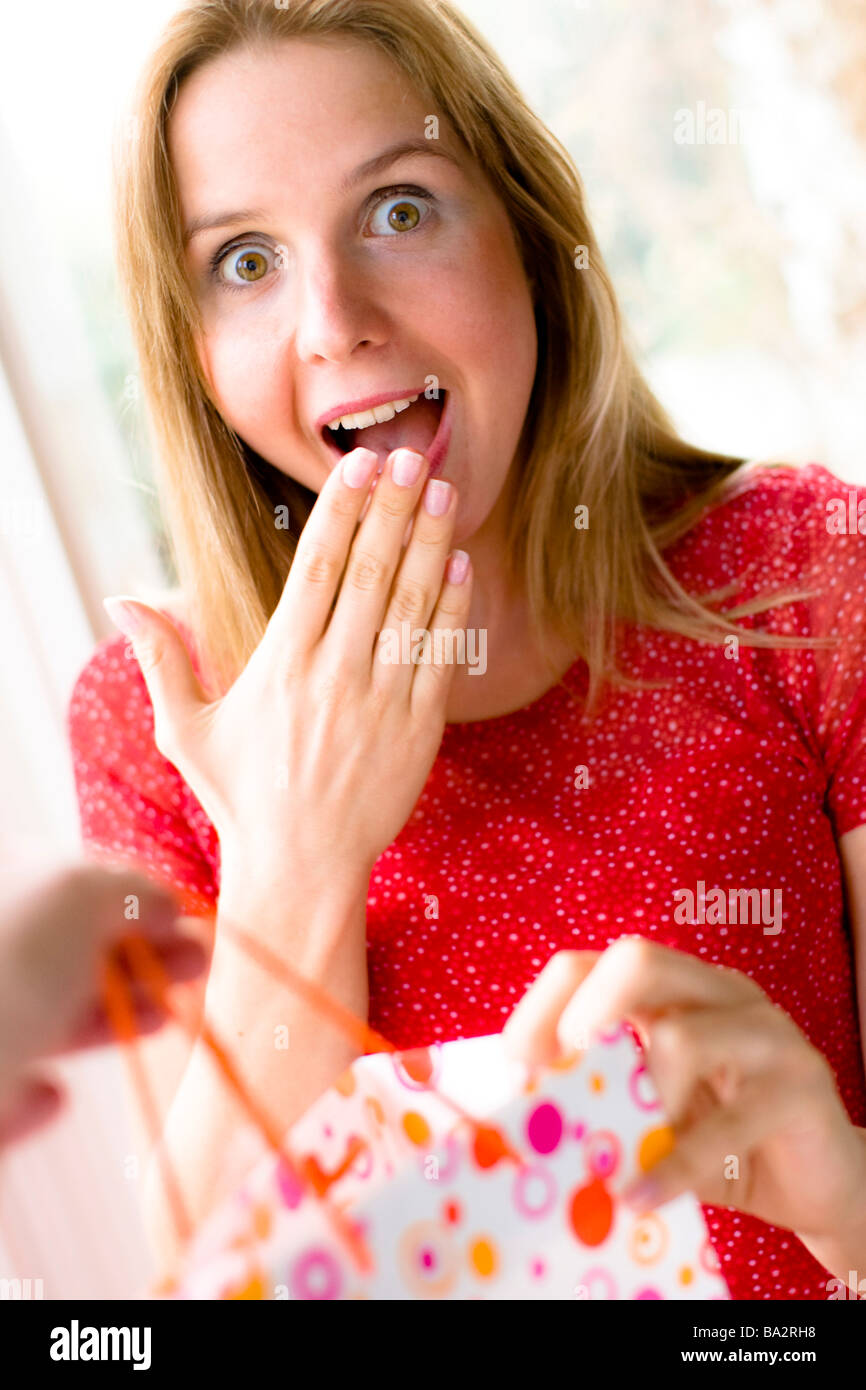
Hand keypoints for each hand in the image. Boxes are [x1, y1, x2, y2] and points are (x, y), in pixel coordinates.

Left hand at [0, 861, 205, 1143]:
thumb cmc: (6, 962)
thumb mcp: (83, 893)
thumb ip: (132, 891)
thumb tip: (165, 904)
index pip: (57, 878)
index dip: (125, 894)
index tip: (183, 917)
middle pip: (52, 947)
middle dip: (131, 957)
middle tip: (196, 963)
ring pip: (28, 1017)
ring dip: (101, 1020)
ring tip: (161, 1019)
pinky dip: (32, 1095)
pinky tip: (55, 1095)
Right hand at [104, 446, 471, 894]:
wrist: (301, 868)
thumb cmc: (241, 796)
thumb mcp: (186, 730)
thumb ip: (162, 659)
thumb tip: (122, 599)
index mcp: (279, 665)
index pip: (315, 569)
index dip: (339, 511)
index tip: (356, 466)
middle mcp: (333, 673)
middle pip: (369, 573)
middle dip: (390, 508)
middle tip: (408, 454)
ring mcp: (381, 699)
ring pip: (410, 604)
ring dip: (427, 541)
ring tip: (439, 489)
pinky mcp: (418, 727)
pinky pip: (440, 654)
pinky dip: (451, 606)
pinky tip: (459, 562)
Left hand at [502, 939, 865, 1245]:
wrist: (825, 1182)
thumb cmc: (723, 1143)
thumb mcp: (655, 1113)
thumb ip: (605, 1101)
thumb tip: (522, 1116)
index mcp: (679, 987)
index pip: (596, 963)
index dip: (546, 1006)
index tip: (514, 1064)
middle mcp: (721, 993)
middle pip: (638, 960)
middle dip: (583, 1013)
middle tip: (557, 1073)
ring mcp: (766, 1031)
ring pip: (681, 1036)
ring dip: (638, 1105)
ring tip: (619, 1157)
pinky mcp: (799, 1086)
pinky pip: (725, 1123)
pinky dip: (675, 1165)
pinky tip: (644, 1196)